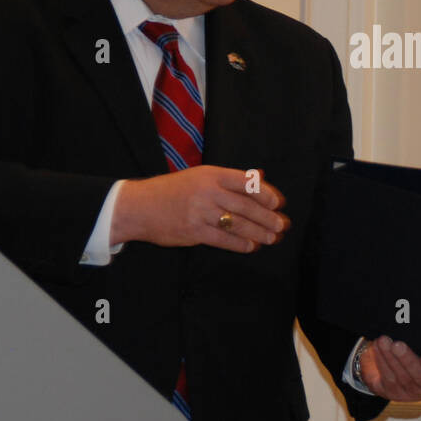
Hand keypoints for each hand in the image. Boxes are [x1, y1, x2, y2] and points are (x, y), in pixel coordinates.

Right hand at [112, 165, 288, 251]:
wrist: (138, 207)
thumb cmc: (171, 190)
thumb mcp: (200, 176)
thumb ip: (230, 178)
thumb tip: (260, 177)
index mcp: (211, 174)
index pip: (246, 182)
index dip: (266, 194)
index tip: (279, 203)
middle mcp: (208, 191)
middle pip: (246, 205)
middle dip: (267, 217)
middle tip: (282, 225)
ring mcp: (200, 212)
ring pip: (237, 224)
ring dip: (258, 232)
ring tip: (272, 238)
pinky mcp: (194, 231)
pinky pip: (223, 239)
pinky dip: (240, 244)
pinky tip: (251, 246)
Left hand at [359, 336, 420, 400]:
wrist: (399, 368)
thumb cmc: (419, 351)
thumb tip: (417, 321)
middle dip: (408, 359)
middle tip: (398, 345)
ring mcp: (412, 392)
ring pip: (402, 377)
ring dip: (390, 357)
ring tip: (384, 341)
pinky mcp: (395, 393)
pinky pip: (388, 377)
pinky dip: (382, 360)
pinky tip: (378, 348)